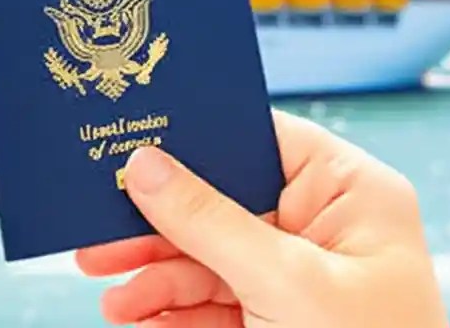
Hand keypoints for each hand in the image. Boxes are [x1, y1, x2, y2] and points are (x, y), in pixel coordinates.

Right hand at [76, 110, 448, 326]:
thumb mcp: (286, 282)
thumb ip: (209, 221)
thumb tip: (145, 165)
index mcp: (351, 194)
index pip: (261, 140)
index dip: (196, 139)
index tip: (131, 142)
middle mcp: (325, 227)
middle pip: (219, 203)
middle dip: (156, 228)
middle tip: (98, 237)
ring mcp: (300, 276)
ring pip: (206, 259)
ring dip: (153, 280)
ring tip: (113, 302)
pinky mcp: (279, 318)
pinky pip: (212, 303)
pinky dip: (171, 314)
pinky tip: (139, 321)